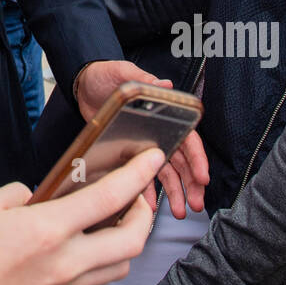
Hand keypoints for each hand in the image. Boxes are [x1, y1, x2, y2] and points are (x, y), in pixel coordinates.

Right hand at [0, 146, 164, 284]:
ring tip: (120, 216)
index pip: (109, 199)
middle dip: (146, 212)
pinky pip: (98, 280)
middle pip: (133, 240)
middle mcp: (65, 262)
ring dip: (129, 238)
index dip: (137, 176)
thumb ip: (19, 193)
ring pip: (121, 265)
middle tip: (139, 192)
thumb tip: (37, 195)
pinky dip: (106, 258)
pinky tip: (90, 242)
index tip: (151, 159)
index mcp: (47, 231)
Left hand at [74, 59, 208, 216]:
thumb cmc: (106, 74)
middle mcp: (159, 130)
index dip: (196, 158)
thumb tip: (163, 85)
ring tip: (180, 211)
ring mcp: (145, 143)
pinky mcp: (129, 151)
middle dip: (191, 183)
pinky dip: (147, 190)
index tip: (202, 177)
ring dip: (175, 191)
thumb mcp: (124, 73)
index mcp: (164, 112)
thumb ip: (143, 80)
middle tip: (195, 203)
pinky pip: (141, 174)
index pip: (187, 137)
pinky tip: (149, 205)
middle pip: (181, 160)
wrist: (83, 83)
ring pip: (166, 171)